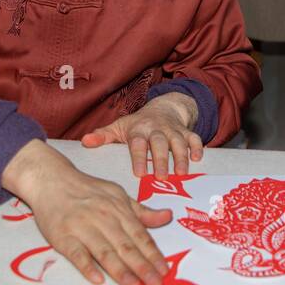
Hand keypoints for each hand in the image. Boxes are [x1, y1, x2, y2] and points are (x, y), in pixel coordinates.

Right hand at [2, 139, 171, 284]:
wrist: (51, 179)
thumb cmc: (87, 190)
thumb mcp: (118, 195)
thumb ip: (142, 211)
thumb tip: (168, 216)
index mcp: (119, 209)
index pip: (140, 235)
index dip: (153, 254)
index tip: (164, 270)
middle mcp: (103, 218)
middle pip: (125, 246)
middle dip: (142, 266)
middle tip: (155, 284)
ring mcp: (82, 227)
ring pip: (104, 252)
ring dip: (120, 270)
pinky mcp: (62, 236)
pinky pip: (76, 254)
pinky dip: (87, 266)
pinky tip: (97, 279)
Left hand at [80, 93, 203, 179]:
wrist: (164, 108)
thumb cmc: (138, 124)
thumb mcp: (119, 127)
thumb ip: (103, 136)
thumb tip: (85, 142)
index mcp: (138, 130)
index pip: (138, 144)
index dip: (139, 158)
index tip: (139, 174)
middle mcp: (156, 129)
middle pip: (159, 143)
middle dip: (161, 159)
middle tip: (162, 177)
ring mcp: (173, 130)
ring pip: (178, 142)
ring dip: (181, 157)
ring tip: (182, 174)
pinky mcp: (186, 131)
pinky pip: (194, 137)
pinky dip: (197, 147)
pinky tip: (198, 159)